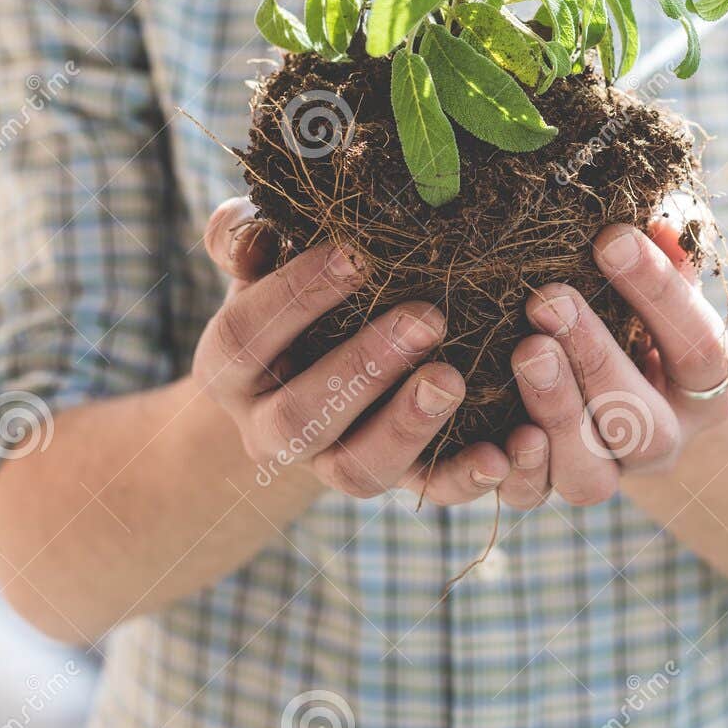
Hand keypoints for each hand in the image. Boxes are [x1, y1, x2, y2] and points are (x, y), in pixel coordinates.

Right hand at [195, 198, 510, 505]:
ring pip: (356, 468)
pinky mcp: (389, 480)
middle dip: (363, 368)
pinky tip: (499, 453)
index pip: (245, 337)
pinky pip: (423, 495)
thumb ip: (243, 239)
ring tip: (453, 379)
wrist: (309, 371)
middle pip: (301, 417)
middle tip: (427, 319)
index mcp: (228, 370)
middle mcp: (268, 432)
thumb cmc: (293, 296)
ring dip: (407, 425)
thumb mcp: (262, 265)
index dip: (296, 296)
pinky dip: (461, 479)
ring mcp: (327, 465)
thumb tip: (253, 232)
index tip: (356, 255)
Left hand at [502, 219, 727, 508]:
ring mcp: (608, 472)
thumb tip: (662, 219)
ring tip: (525, 350)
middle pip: (639, 420)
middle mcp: (663, 441)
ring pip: (588, 472)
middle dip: (593, 356)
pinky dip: (515, 472)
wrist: (637, 394)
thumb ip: (673, 249)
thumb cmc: (646, 313)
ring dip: (554, 410)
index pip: (697, 344)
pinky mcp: (551, 487)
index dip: (657, 292)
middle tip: (548, 298)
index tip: (610, 239)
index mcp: (704, 384)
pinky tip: (495, 429)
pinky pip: (533, 498)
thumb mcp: (671, 277)